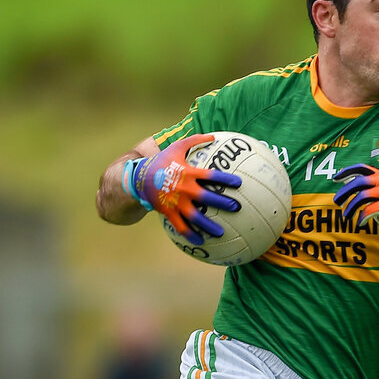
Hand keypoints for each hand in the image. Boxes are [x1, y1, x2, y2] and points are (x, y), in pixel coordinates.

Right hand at [124, 133, 241, 244]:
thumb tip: (214, 136)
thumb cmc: (162, 161)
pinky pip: (180, 226)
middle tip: (236, 207)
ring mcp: (175, 202)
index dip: (225, 178)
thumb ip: (195, 140)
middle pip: (206, 197)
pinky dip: (190, 234)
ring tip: (221, 233)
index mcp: (187, 173)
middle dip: (222, 203)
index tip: (239, 183)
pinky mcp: (168, 212)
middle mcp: (183, 188)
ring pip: (194, 217)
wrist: (139, 178)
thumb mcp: (176, 147)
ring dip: (208, 226)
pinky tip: (201, 242)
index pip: (211, 175)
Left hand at [333, 164, 378, 243]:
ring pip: (362, 196)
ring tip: (346, 215)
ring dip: (351, 207)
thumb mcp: (377, 192)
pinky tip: (360, 222)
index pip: (362, 168)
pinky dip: (361, 217)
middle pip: (359, 182)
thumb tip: (344, 181)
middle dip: (345, 191)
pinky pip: (368, 210)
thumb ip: (365, 186)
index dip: (347, 171)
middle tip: (336, 201)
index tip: (335, 178)